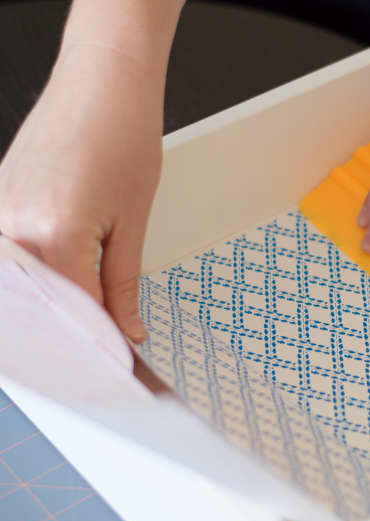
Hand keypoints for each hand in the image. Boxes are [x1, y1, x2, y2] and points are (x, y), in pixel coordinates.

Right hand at [0, 46, 164, 341]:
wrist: (102, 85)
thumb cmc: (125, 140)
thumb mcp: (134, 222)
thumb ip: (122, 286)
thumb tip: (126, 333)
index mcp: (54, 236)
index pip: (76, 314)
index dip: (102, 343)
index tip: (121, 363)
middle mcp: (13, 229)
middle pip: (43, 306)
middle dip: (74, 332)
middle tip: (106, 348)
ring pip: (24, 286)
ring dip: (53, 308)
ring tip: (88, 320)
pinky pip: (11, 258)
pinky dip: (36, 278)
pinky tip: (59, 288)